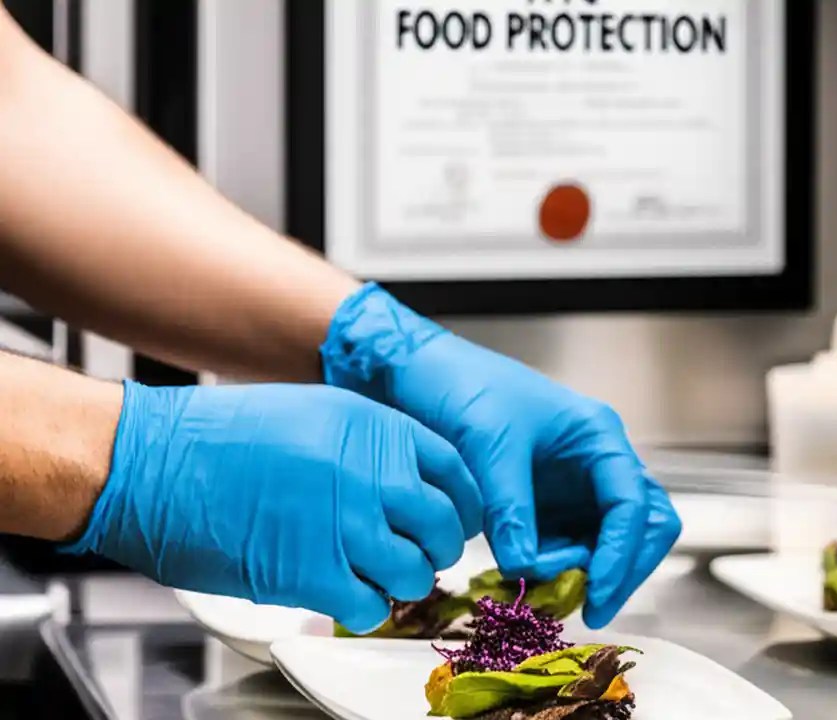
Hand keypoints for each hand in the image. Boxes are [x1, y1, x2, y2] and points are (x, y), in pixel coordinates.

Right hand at [64, 381, 482, 632]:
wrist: (151, 462)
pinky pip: (371, 606)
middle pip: (446, 526)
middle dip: (437, 548)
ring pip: (416, 573)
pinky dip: (365, 609)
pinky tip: (345, 596)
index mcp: (374, 428)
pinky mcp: (314, 574)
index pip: (456, 473)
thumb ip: (365, 445)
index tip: (454, 520)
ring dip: (402, 582)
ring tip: (377, 577)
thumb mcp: (313, 414)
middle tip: (417, 554)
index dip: (461, 504)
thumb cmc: (217, 437)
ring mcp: (346, 525)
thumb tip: (403, 480)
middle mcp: (371, 473)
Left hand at [321, 285, 681, 627]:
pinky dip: (556, 572)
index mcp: (598, 437)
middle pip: (644, 526)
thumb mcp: (489, 447)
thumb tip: (525, 567)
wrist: (420, 376)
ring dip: (588, 574)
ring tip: (545, 592)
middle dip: (624, 568)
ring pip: (610, 544)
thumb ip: (510, 508)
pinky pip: (568, 550)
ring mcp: (575, 488)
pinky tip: (527, 580)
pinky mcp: (547, 508)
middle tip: (590, 609)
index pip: (635, 504)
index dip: (622, 554)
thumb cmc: (462, 389)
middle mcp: (597, 464)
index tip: (595, 592)